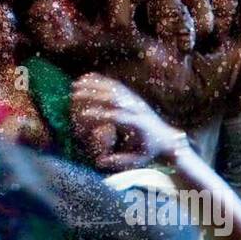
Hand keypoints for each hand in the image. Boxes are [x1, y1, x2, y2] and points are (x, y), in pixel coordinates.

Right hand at [71, 74, 185, 171]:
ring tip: (75, 84)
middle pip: (113, 98)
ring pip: (114, 89)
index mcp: (138, 125)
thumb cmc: (150, 151)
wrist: (167, 138)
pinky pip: (117, 85)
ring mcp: (136, 101)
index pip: (116, 117)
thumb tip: (100, 162)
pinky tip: (86, 77)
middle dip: (92, 95)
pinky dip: (101, 81)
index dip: (99, 115)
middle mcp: (137, 110)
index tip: (82, 115)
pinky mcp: (134, 97)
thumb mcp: (138, 159)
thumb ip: (119, 161)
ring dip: (94, 85)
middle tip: (73, 95)